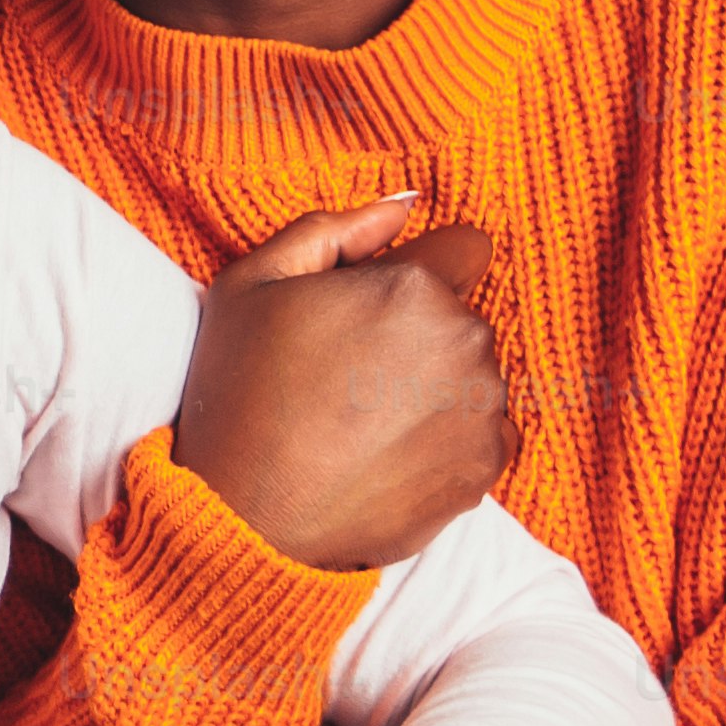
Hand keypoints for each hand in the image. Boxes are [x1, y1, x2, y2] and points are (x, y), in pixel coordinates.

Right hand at [175, 199, 512, 571]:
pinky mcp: (486, 468)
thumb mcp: (252, 284)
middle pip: (463, 314)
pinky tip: (386, 456)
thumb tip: (403, 206)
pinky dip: (446, 441)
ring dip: (436, 387)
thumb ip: (334, 229)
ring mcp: (483, 408)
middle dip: (421, 331)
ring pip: (475, 374)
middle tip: (348, 374)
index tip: (376, 308)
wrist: (246, 519)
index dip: (418, 271)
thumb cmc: (238, 397)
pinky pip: (484, 432)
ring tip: (362, 423)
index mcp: (414, 286)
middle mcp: (465, 341)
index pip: (464, 246)